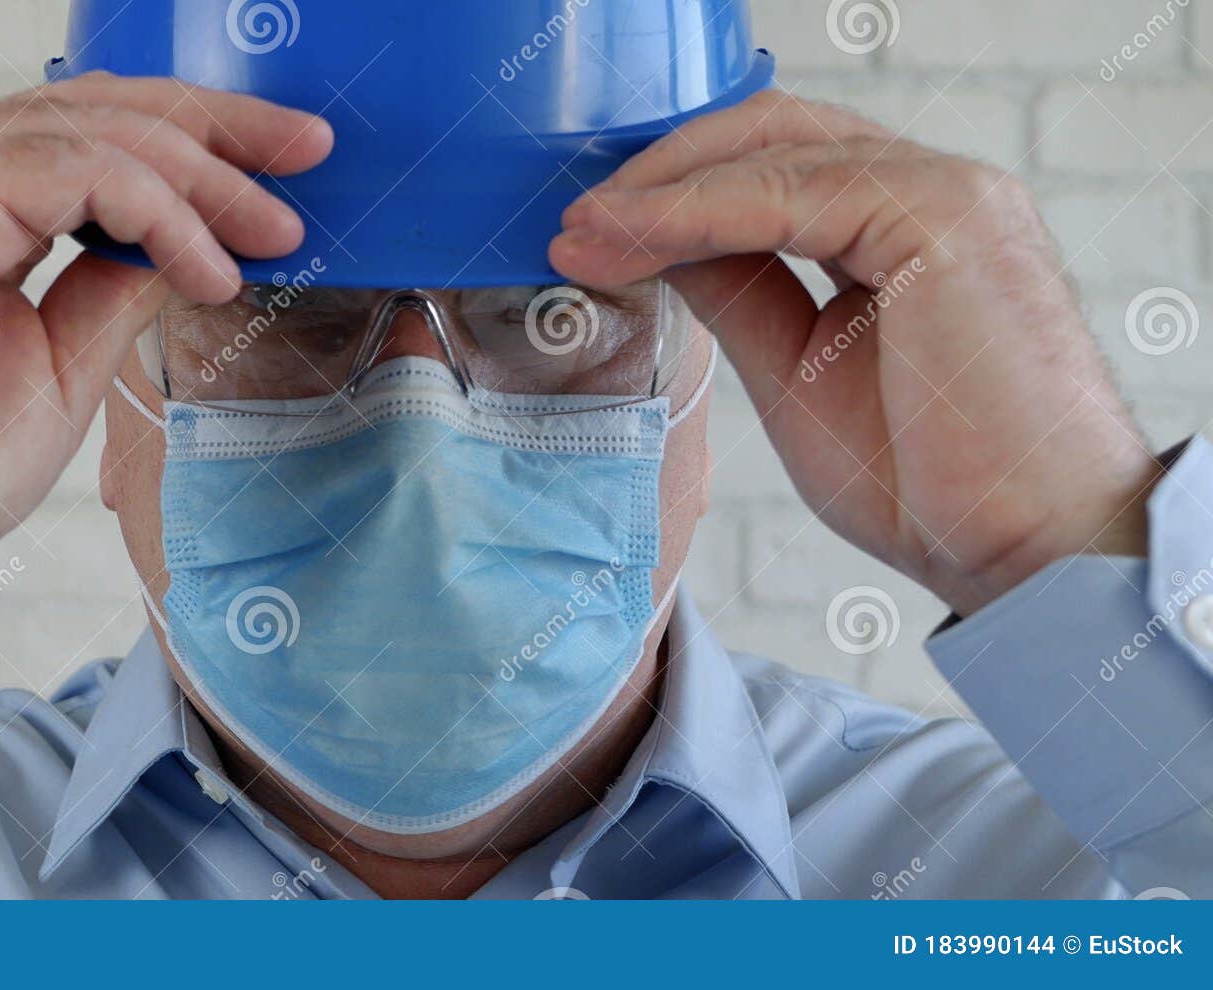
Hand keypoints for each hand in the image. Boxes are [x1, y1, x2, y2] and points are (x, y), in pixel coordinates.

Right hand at [0, 74, 332, 616]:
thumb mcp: (61, 368)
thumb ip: (111, 293)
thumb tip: (183, 252)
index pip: (95, 137)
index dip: (197, 143)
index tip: (283, 175)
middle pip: (101, 108)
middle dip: (219, 127)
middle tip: (311, 154)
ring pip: (94, 128)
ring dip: (203, 174)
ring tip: (276, 230)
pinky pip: (71, 172)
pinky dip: (158, 210)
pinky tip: (208, 265)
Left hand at [550, 91, 1161, 615]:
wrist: (1024, 549)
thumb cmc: (932, 483)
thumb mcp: (799, 373)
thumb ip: (742, 296)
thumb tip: (663, 248)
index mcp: (905, 227)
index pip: (771, 168)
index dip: (671, 192)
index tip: (588, 236)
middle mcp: (931, 191)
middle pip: (767, 135)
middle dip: (655, 174)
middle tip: (572, 225)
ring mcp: (944, 193)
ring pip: (769, 151)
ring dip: (659, 190)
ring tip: (582, 235)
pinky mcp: (942, 215)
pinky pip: (789, 193)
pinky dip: (695, 211)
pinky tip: (631, 237)